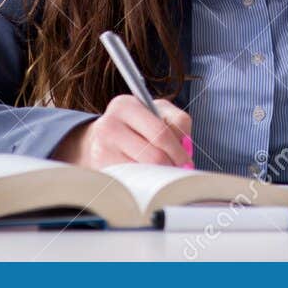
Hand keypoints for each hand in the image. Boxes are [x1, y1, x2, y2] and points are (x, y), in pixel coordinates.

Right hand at [50, 95, 194, 169]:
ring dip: (160, 176)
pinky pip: (132, 180)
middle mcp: (109, 125)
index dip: (178, 150)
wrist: (100, 138)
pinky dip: (145, 181)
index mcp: (126, 105)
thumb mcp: (157, 111)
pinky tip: (148, 176)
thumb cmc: (136, 124)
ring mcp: (102, 149)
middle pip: (153, 155)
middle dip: (172, 166)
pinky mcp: (100, 169)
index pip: (160, 132)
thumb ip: (178, 121)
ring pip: (143, 171)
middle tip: (180, 171)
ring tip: (165, 172)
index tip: (186, 160)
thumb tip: (186, 146)